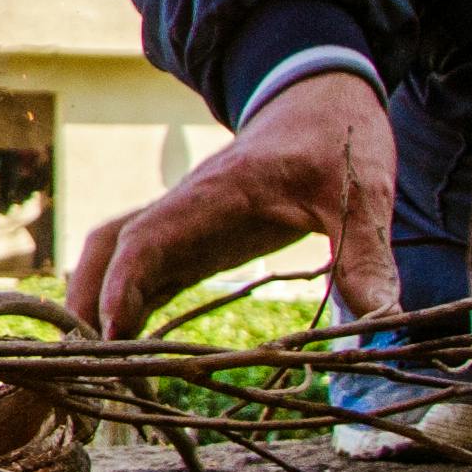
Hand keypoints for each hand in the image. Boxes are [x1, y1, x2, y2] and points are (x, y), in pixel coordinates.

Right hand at [73, 69, 396, 337]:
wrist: (320, 102)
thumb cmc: (337, 141)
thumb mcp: (362, 195)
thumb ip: (366, 256)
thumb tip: (384, 321)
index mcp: (215, 194)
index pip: (147, 238)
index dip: (122, 286)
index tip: (112, 335)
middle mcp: (185, 209)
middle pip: (108, 247)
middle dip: (87, 302)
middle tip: (91, 367)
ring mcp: (184, 224)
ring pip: (115, 258)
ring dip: (98, 304)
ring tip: (102, 369)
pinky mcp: (193, 240)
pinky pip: (144, 271)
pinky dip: (125, 306)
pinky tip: (131, 350)